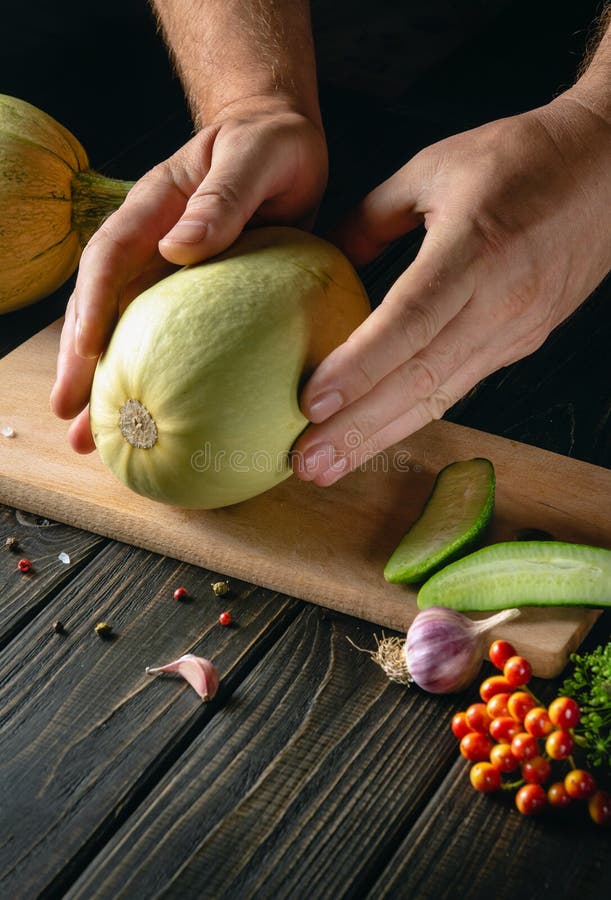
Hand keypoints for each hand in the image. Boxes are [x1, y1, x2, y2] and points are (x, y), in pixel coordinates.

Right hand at [51, 98, 327, 451]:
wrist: (283, 141)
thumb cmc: (271, 144)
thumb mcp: (257, 158)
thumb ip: (223, 198)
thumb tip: (178, 249)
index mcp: (155, 207)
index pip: (110, 256)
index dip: (93, 305)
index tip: (86, 353)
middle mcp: (150, 242)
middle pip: (101, 304)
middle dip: (79, 361)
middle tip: (68, 415)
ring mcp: (167, 271)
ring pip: (126, 328)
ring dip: (104, 380)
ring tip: (91, 436)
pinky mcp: (195, 295)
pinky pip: (167, 338)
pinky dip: (155, 375)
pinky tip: (156, 414)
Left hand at [292, 95, 610, 485]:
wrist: (608, 169)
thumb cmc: (521, 158)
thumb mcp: (434, 168)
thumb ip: (372, 216)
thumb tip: (325, 257)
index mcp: (475, 249)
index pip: (409, 322)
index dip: (359, 368)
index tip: (311, 404)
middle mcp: (500, 302)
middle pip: (421, 380)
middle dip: (360, 430)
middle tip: (307, 465)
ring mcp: (516, 331)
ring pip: (440, 397)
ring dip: (381, 437)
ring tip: (329, 467)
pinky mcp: (523, 343)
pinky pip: (459, 387)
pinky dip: (414, 415)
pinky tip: (376, 434)